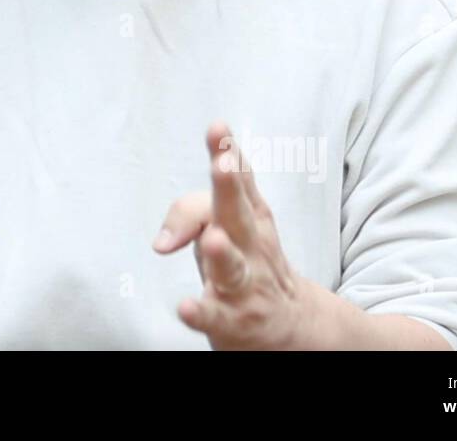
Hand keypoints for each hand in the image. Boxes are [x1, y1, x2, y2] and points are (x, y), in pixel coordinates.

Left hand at [152, 121, 311, 349]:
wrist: (295, 328)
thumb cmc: (250, 264)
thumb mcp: (229, 228)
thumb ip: (191, 212)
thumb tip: (161, 240)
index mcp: (252, 218)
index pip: (241, 180)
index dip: (227, 152)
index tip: (217, 128)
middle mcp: (251, 247)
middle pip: (239, 213)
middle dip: (229, 187)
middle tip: (222, 164)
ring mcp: (246, 284)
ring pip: (232, 266)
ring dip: (221, 251)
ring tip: (212, 239)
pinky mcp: (235, 321)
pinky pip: (216, 316)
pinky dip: (202, 311)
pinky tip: (186, 306)